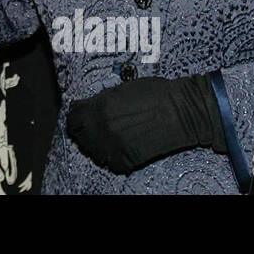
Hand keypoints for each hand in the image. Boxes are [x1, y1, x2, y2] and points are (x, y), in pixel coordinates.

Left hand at [66, 74, 228, 173]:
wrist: (181, 111)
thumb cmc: (156, 94)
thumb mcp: (122, 89)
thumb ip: (102, 101)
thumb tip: (91, 108)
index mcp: (99, 106)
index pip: (72, 117)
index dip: (74, 117)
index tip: (78, 118)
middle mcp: (102, 126)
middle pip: (79, 136)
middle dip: (83, 133)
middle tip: (91, 131)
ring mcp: (114, 144)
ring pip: (93, 152)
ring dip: (97, 147)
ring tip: (107, 141)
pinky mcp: (128, 159)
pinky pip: (112, 165)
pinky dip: (114, 160)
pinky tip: (121, 151)